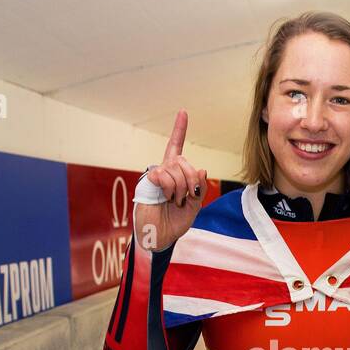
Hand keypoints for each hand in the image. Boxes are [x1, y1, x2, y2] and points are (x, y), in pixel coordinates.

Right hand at [135, 109, 208, 251]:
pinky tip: (165, 198)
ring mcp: (156, 176)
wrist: (159, 236)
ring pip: (176, 169)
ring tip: (174, 201)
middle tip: (187, 197)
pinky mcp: (147, 181)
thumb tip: (202, 168)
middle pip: (184, 162)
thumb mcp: (194, 207)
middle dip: (191, 180)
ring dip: (181, 188)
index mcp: (176, 175)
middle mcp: (165, 171)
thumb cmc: (174, 222)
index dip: (179, 130)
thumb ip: (199, 189)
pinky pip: (164, 175)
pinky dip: (169, 188)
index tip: (183, 112)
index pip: (176, 148)